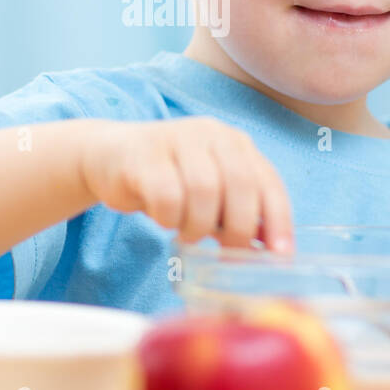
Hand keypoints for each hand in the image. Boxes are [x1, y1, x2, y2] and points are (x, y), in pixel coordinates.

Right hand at [79, 118, 293, 251]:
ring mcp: (177, 138)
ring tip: (187, 233)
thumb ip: (238, 215)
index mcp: (236, 143)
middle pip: (239, 185)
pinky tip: (163, 218)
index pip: (268, 182)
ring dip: (197, 225)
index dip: (279, 221)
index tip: (280, 255)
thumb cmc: (168, 180)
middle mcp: (211, 134)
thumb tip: (269, 251)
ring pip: (204, 191)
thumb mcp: (210, 195)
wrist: (109, 157)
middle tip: (225, 251)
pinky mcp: (144, 155)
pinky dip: (169, 219)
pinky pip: (167, 197)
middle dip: (238, 228)